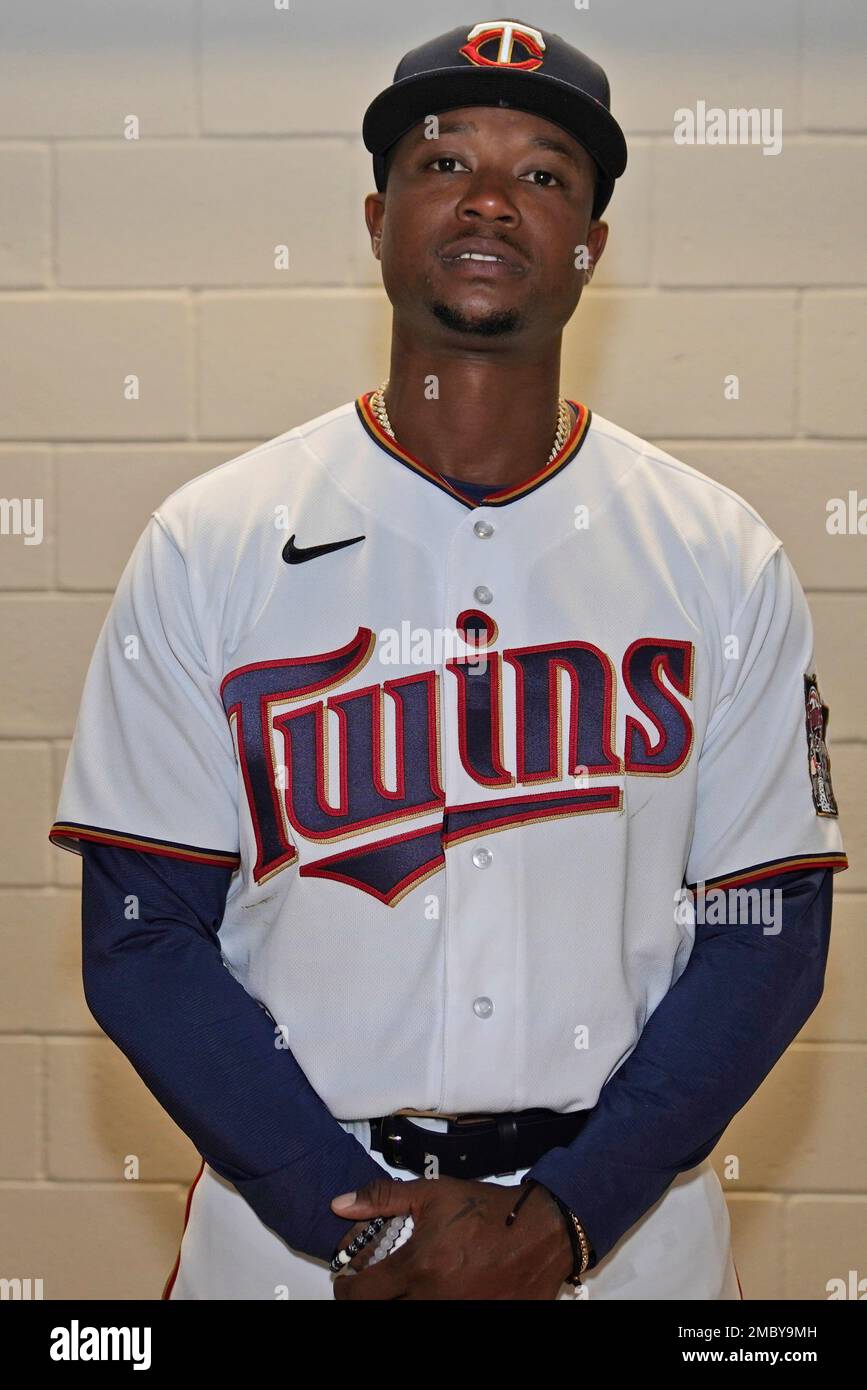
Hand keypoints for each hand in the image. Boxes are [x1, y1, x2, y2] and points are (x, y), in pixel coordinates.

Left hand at [329, 1175, 573, 1299]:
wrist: (540, 1231)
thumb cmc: (488, 1211)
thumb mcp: (432, 1194)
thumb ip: (384, 1198)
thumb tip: (343, 1203)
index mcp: (418, 1267)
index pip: (361, 1294)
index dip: (347, 1287)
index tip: (349, 1279)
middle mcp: (432, 1298)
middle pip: (383, 1310)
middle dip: (374, 1296)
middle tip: (377, 1281)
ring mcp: (456, 1313)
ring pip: (410, 1315)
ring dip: (403, 1300)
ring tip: (412, 1280)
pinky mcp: (477, 1319)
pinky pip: (441, 1318)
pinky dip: (432, 1303)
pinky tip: (438, 1288)